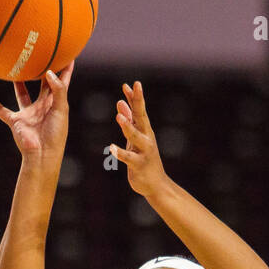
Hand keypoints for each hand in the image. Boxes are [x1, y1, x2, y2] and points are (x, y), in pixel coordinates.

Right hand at [0, 61, 73, 162]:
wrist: (42, 156)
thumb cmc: (56, 135)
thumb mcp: (61, 110)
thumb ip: (57, 90)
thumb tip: (49, 72)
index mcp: (56, 104)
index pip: (62, 83)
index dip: (65, 70)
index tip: (68, 54)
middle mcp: (42, 107)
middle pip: (42, 84)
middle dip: (41, 71)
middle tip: (39, 55)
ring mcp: (28, 113)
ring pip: (21, 93)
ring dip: (17, 82)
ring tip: (14, 66)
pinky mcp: (15, 121)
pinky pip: (0, 109)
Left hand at [108, 81, 170, 200]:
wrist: (156, 184)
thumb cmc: (144, 159)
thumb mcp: (136, 138)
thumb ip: (129, 120)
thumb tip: (121, 102)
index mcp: (145, 130)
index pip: (139, 110)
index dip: (135, 97)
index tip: (130, 83)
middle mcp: (146, 138)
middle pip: (141, 116)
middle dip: (138, 101)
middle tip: (135, 86)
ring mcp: (143, 151)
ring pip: (135, 137)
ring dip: (127, 126)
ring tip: (118, 117)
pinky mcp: (138, 165)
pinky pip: (128, 158)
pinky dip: (120, 153)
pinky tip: (111, 148)